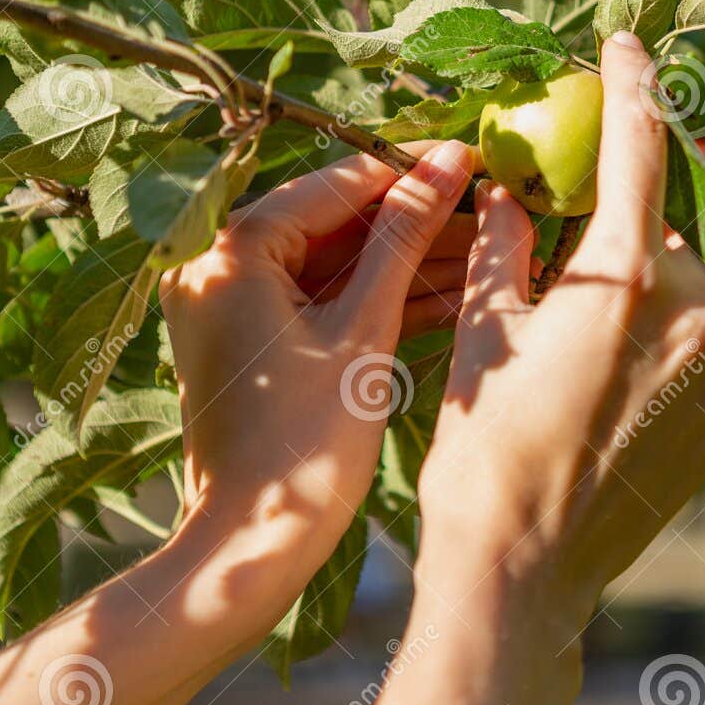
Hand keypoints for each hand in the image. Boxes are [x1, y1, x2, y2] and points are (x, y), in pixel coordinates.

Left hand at [0, 144, 479, 704]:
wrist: (252, 547)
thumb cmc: (305, 446)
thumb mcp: (366, 329)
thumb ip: (405, 237)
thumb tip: (448, 162)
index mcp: (233, 248)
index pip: (337, 184)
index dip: (412, 171)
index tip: (473, 157)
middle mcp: (215, 263)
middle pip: (334, 221)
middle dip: (415, 221)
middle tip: (489, 209)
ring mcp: (228, 304)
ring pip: (333, 262)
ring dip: (405, 261)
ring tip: (484, 251)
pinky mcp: (246, 340)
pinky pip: (319, 301)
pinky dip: (374, 300)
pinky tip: (448, 294)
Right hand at [363, 33, 704, 704]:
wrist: (525, 572)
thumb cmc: (484, 452)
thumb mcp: (488, 331)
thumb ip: (509, 244)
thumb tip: (508, 187)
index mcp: (629, 279)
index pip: (646, 146)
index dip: (637, 81)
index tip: (627, 45)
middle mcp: (701, 314)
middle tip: (655, 158)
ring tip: (650, 240)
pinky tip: (650, 324)